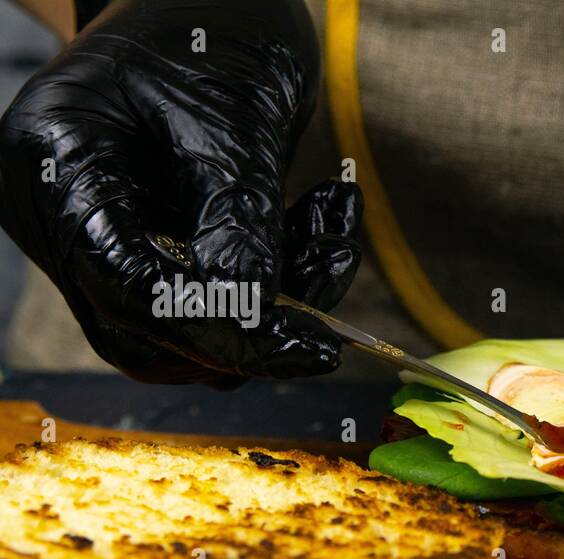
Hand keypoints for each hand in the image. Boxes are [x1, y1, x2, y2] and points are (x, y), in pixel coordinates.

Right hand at [0, 0, 360, 384]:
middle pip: (147, 330)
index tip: (308, 347)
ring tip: (333, 224)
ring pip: (187, 326)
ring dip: (279, 298)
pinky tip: (323, 219)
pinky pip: (212, 295)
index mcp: (56, 165)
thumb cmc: (208, 27)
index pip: (128, 292)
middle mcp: (60, 213)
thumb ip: (239, 221)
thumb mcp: (234, 118)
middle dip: (253, 321)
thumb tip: (258, 324)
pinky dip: (279, 277)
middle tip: (331, 270)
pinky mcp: (147, 245)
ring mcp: (98, 234)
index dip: (220, 331)